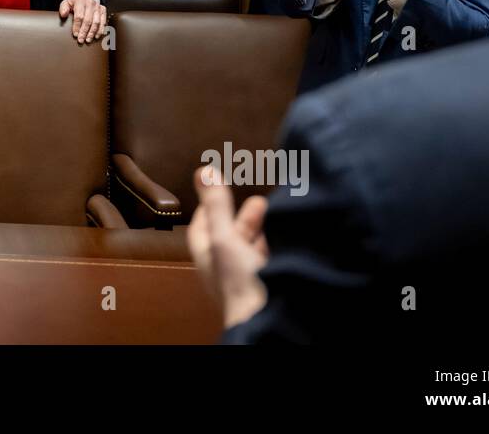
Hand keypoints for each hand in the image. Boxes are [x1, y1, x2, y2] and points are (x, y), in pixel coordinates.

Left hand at [58, 0, 105, 43]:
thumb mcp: (66, 3)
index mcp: (81, 1)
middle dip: (84, 32)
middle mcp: (90, 3)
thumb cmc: (75, 3)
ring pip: (96, 22)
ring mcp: (98, 7)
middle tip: (81, 40)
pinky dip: (100, 30)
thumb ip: (63, 8)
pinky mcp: (103, 10)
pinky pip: (103, 21)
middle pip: (88, 20)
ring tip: (88, 40)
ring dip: (92, 32)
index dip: (77, 26)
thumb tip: (63, 15)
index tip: (75, 34)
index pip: (79, 16)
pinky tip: (96, 36)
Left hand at [188, 166, 269, 328]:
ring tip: (276, 214)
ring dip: (263, 231)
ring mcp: (248, 279)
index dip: (209, 207)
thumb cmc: (240, 282)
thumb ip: (217, 205)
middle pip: (231, 238)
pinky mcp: (270, 284)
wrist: (270, 319)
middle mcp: (226, 269)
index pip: (201, 229)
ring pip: (253, 249)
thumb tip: (202, 170)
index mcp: (208, 259)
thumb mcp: (224, 237)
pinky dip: (278, 246)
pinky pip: (272, 260)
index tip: (217, 190)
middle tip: (260, 201)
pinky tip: (287, 238)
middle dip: (244, 217)